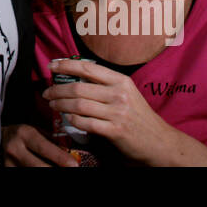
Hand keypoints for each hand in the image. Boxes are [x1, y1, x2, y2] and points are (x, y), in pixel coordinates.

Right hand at [1, 124, 77, 166]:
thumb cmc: (22, 135)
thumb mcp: (36, 131)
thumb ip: (51, 141)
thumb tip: (70, 153)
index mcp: (24, 134)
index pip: (44, 148)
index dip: (60, 158)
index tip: (74, 164)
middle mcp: (15, 148)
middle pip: (38, 166)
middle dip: (56, 170)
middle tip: (71, 170)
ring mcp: (10, 162)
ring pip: (33, 172)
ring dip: (48, 171)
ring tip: (60, 170)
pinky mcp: (8, 170)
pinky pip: (26, 174)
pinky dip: (38, 173)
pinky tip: (45, 169)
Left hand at [44, 59, 178, 164]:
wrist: (159, 142)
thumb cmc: (139, 117)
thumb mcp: (127, 94)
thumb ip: (105, 85)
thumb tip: (77, 77)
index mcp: (121, 81)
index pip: (87, 68)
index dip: (66, 65)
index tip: (52, 65)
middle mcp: (119, 94)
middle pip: (78, 87)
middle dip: (57, 89)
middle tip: (47, 93)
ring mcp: (117, 113)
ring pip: (78, 105)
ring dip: (61, 105)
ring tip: (53, 105)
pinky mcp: (115, 131)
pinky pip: (85, 123)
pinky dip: (73, 121)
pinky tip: (68, 119)